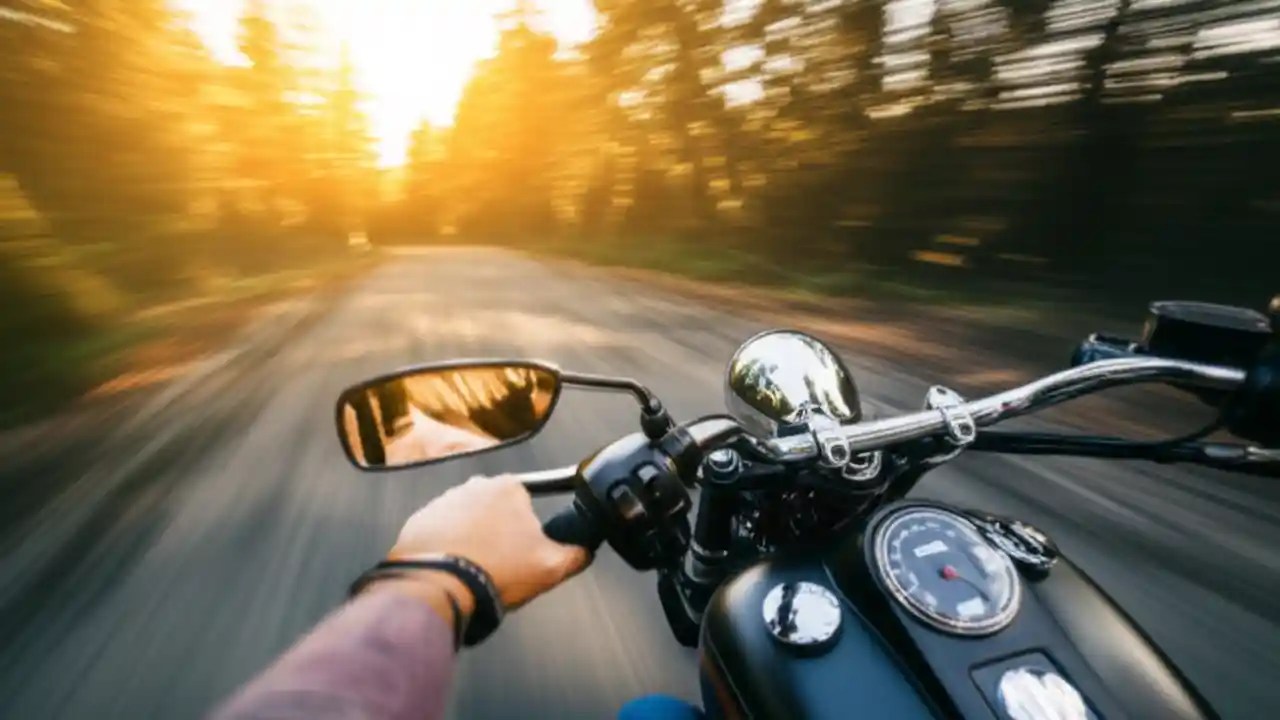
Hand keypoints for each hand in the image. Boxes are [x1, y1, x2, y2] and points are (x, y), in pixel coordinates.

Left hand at [386, 475, 591, 611]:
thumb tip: (585, 550)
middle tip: (500, 565)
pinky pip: (439, 533)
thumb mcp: (552, 567)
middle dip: (499, 533)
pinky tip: (452, 570)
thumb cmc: (497, 571)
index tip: (524, 554)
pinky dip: (446, 548)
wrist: (438, 587)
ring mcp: (441, 501)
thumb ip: (577, 553)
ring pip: (466, 521)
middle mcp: (473, 485)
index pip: (527, 505)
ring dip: (472, 540)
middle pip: (495, 511)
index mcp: (508, 487)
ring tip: (475, 570)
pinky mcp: (418, 521)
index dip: (529, 533)